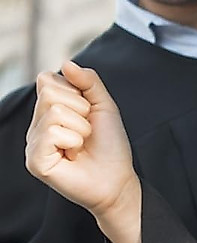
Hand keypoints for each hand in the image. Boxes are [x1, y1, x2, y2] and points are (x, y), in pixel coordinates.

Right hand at [26, 60, 139, 232]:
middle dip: (80, 110)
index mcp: (49, 109)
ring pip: (54, 112)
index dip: (76, 92)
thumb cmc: (110, 145)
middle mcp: (37, 124)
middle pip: (50, 93)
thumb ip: (88, 81)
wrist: (117, 179)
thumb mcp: (104, 105)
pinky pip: (51, 133)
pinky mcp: (34, 160)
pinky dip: (73, 141)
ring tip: (82, 144)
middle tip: (87, 132)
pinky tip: (73, 155)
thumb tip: (66, 63)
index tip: (87, 112)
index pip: (48, 79)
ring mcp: (33, 142)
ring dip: (81, 128)